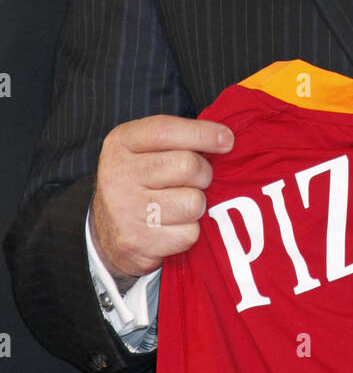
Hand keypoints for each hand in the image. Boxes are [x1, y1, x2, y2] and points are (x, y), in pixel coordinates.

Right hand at [89, 115, 233, 281]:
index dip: (202, 133)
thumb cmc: (141, 182)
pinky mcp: (137, 242)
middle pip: (187, 166)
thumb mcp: (146, 150)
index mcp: (121, 143)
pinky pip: (188, 234)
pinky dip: (189, 232)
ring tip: (181, 205)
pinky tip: (172, 228)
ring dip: (197, 205)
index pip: (165, 130)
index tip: (227, 140)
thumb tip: (226, 140)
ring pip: (193, 202)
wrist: (106, 234)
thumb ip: (178, 140)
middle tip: (198, 181)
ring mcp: (125, 210)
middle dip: (204, 174)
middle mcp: (118, 174)